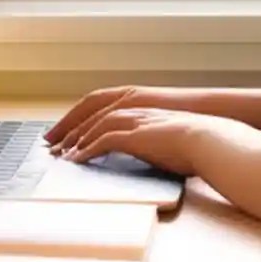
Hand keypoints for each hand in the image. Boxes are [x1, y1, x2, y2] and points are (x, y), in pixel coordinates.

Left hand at [62, 107, 247, 176]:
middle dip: (68, 126)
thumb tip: (145, 145)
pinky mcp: (135, 135)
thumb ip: (151, 131)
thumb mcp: (167, 129)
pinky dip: (87, 150)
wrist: (210, 138)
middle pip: (90, 111)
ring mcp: (133, 119)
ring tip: (61, 154)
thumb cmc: (196, 138)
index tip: (66, 128)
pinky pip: (103, 141)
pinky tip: (78, 160)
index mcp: (140, 101)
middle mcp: (133, 105)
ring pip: (93, 125)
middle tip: (50, 142)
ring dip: (74, 140)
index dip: (80, 115)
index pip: (100, 103)